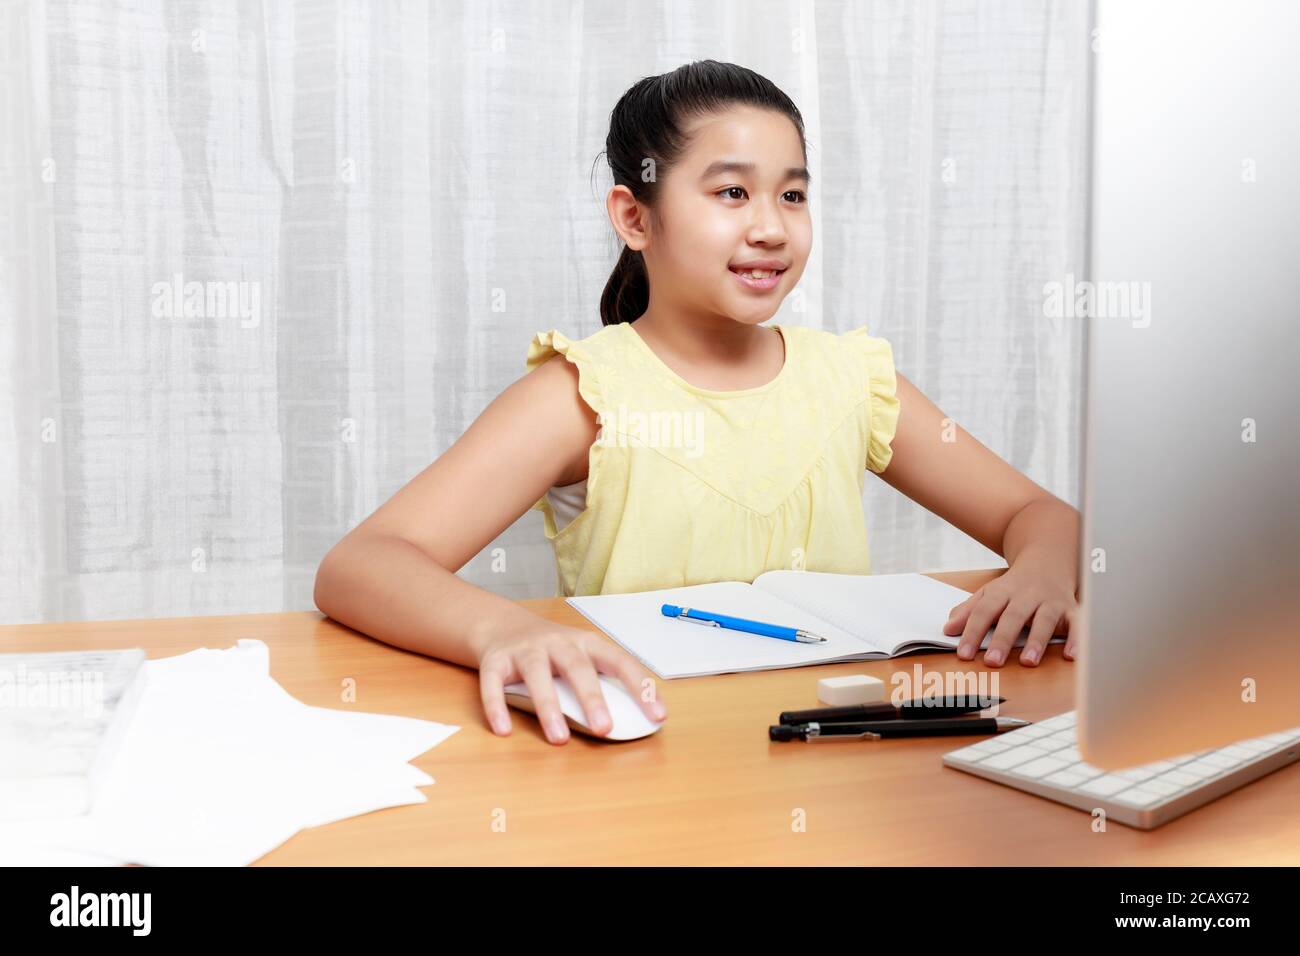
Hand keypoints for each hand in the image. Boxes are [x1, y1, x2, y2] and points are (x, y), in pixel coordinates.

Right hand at [474, 614, 667, 743]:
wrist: (502, 626)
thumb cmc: (553, 651)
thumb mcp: (581, 657)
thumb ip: (601, 682)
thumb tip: (634, 721)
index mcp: (587, 643)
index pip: (620, 662)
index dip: (640, 687)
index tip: (658, 715)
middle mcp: (558, 643)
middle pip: (577, 667)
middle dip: (592, 698)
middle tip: (604, 728)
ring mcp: (525, 651)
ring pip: (537, 675)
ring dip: (549, 707)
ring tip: (559, 738)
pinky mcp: (495, 661)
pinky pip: (493, 684)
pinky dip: (497, 707)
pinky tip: (504, 730)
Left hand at [942, 563, 1078, 666]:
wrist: (1048, 560)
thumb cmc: (1015, 586)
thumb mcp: (989, 593)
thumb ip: (969, 611)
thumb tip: (948, 629)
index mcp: (1003, 592)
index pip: (984, 611)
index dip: (972, 632)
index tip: (963, 654)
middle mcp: (1027, 596)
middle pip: (1013, 616)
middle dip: (1002, 640)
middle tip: (992, 661)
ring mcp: (1050, 602)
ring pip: (1044, 620)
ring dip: (1036, 641)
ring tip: (1028, 661)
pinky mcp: (1071, 609)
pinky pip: (1077, 623)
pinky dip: (1077, 639)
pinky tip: (1071, 655)